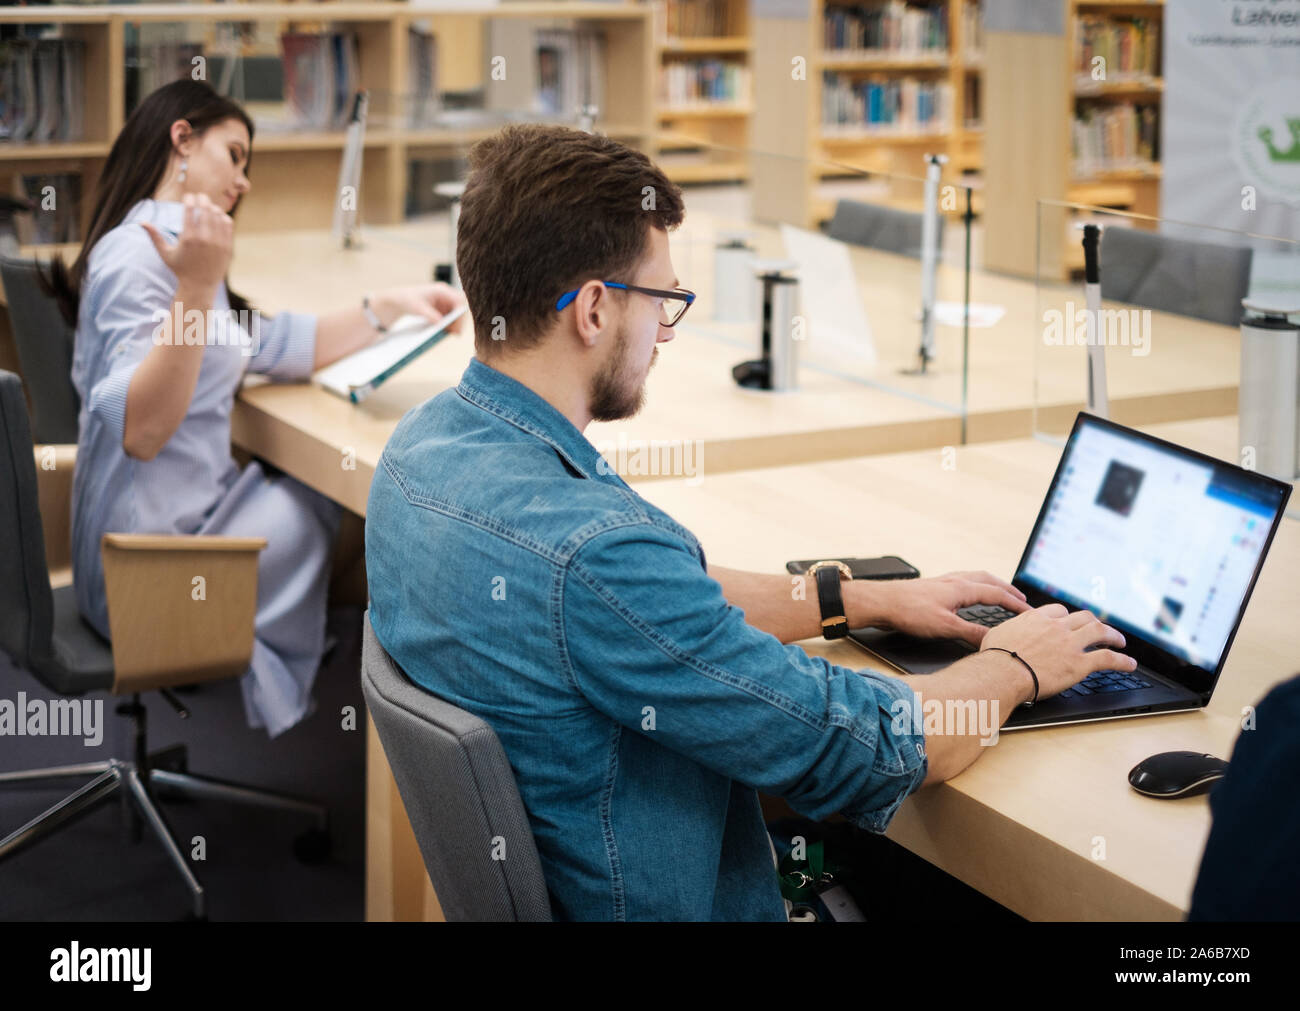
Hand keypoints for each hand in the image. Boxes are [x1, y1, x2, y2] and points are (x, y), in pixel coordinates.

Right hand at [140, 192, 232, 299]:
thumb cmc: (180, 269)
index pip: (190, 210)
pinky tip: (218, 216)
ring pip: (218, 215)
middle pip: (205, 209)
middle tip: (200, 196)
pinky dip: (223, 217)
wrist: (200, 286)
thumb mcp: (165, 253)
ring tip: (208, 206)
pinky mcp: (227, 247)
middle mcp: (204, 239)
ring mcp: (218, 243)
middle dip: (202, 199)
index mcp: (188, 238)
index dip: (189, 199)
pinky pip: (228, 225)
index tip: (188, 196)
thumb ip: (154, 236)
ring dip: (212, 207)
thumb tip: (141, 222)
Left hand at [371, 283, 467, 334]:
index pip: (458, 300)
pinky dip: (450, 324)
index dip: (460, 313)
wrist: (400, 299)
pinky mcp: (443, 308)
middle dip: (459, 320)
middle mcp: (446, 294)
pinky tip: (444, 331)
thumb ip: (431, 315)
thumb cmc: (408, 300)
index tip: (458, 326)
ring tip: (449, 333)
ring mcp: (445, 301)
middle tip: (456, 333)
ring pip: (456, 313)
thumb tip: (441, 324)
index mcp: (441, 290)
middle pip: (460, 307)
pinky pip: (451, 317)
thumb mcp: (418, 308)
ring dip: (454, 323)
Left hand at [865, 570, 1028, 647]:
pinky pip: (963, 581)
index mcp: (962, 588)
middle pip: (989, 581)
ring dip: (992, 585)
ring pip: (975, 578)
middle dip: (1008, 590)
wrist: (881, 602)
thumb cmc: (909, 612)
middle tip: (1022, 599)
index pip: (997, 594)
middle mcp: (955, 581)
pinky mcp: (933, 587)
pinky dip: (975, 585)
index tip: (1031, 613)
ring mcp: (943, 582)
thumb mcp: (945, 627)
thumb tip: (994, 641)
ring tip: (1001, 592)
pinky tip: (968, 592)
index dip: (1016, 604)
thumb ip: (971, 634)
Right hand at [982, 604, 1136, 699]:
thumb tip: (999, 636)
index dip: (1067, 617)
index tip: (1070, 622)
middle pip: (1083, 617)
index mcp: (1036, 618)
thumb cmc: (994, 658)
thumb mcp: (995, 635)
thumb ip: (1006, 632)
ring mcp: (1070, 643)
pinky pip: (1107, 658)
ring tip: (1120, 641)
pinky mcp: (1079, 663)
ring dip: (1113, 635)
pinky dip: (1122, 660)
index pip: (1059, 611)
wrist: (1002, 673)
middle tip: (1101, 628)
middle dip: (1094, 622)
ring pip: (1099, 632)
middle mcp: (1056, 627)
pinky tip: (1130, 664)